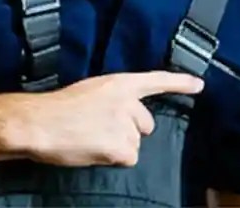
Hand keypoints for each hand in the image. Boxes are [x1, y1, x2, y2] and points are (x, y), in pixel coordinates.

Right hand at [5, 71, 202, 167]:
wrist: (40, 122)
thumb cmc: (57, 109)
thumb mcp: (90, 92)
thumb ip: (112, 100)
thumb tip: (120, 119)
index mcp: (119, 83)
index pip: (156, 81)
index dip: (180, 83)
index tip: (199, 85)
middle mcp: (128, 101)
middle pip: (146, 124)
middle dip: (129, 131)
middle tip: (101, 130)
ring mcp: (126, 124)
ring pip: (135, 144)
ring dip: (118, 145)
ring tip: (92, 139)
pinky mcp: (121, 145)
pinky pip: (128, 158)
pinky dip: (113, 159)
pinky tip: (94, 150)